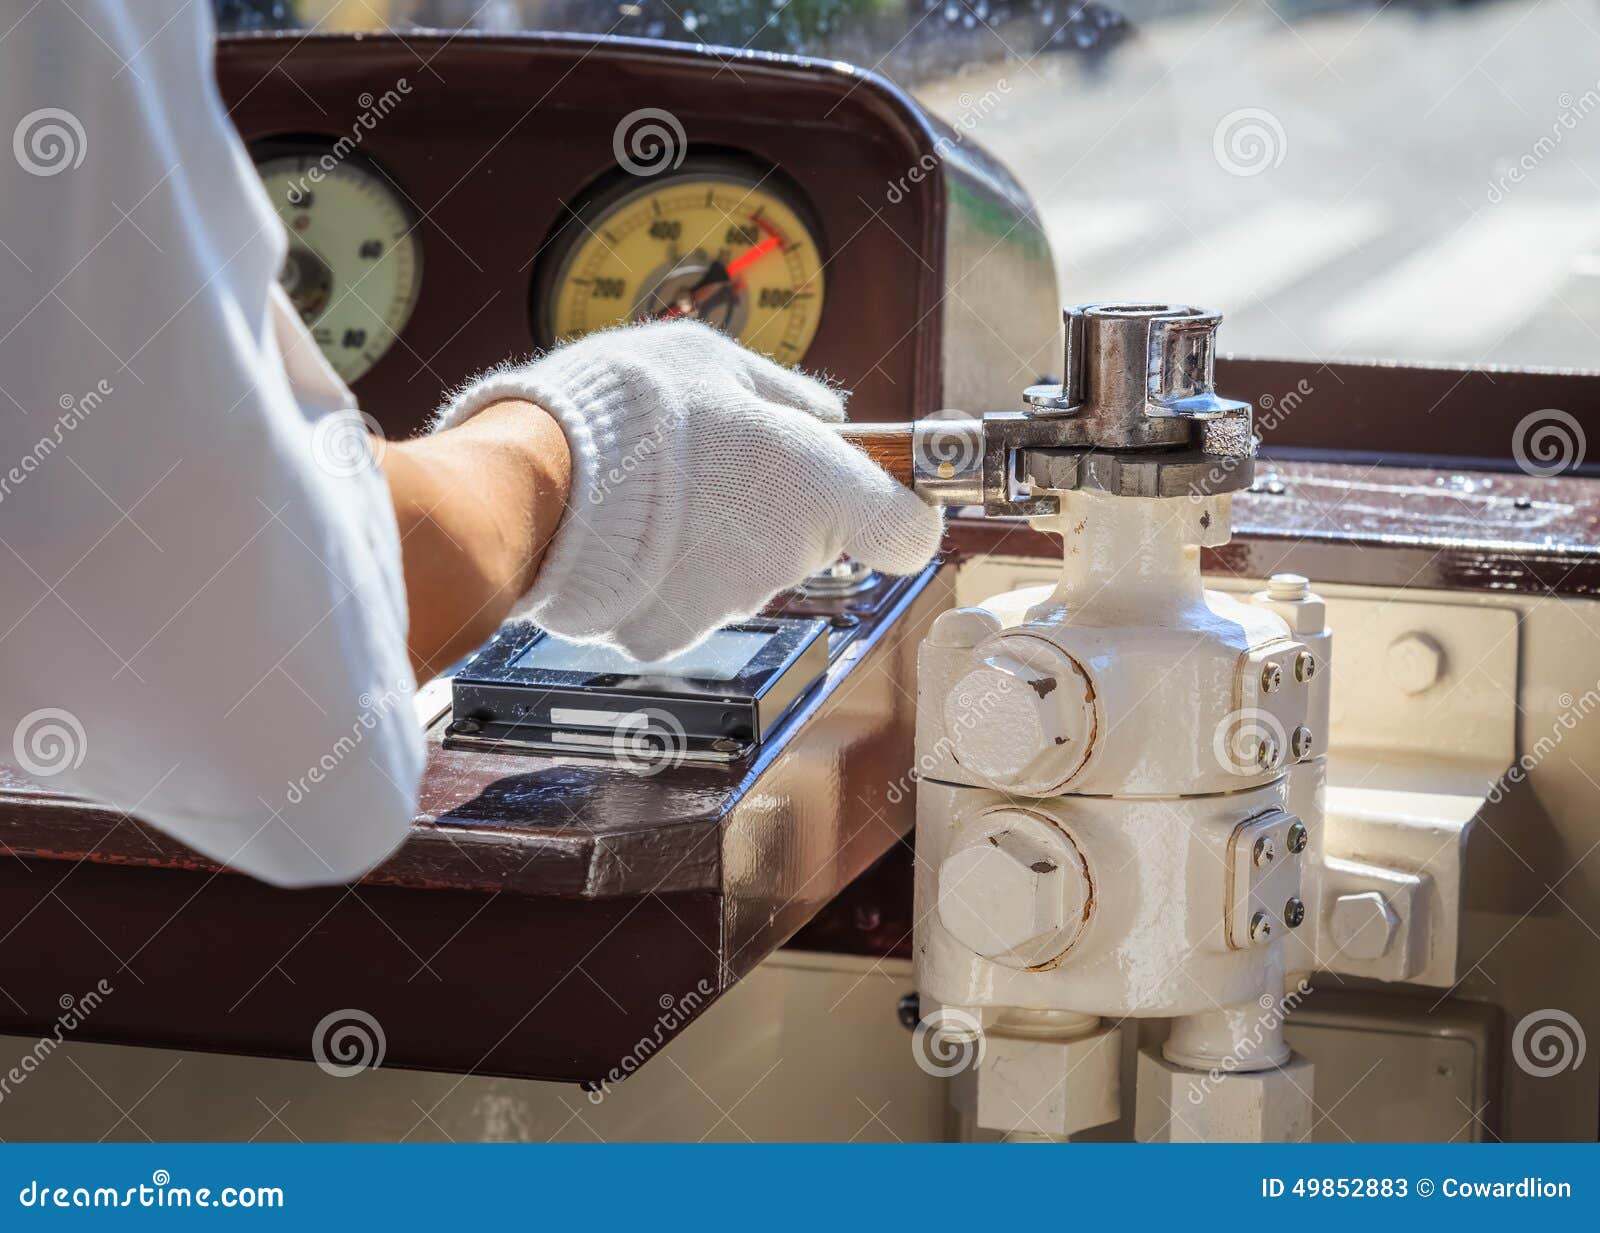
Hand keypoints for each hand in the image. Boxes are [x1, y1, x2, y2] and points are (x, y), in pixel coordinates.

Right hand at [434, 321, 942, 660]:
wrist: (533, 478)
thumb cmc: (632, 403)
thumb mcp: (717, 359)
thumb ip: (788, 396)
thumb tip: (834, 418)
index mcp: (820, 485)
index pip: (908, 531)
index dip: (896, 512)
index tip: (875, 495)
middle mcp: (788, 556)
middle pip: (805, 539)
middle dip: (771, 507)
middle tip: (710, 462)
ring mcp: (732, 604)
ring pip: (739, 570)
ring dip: (710, 537)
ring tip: (648, 489)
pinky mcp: (673, 636)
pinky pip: (680, 601)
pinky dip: (658, 575)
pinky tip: (621, 533)